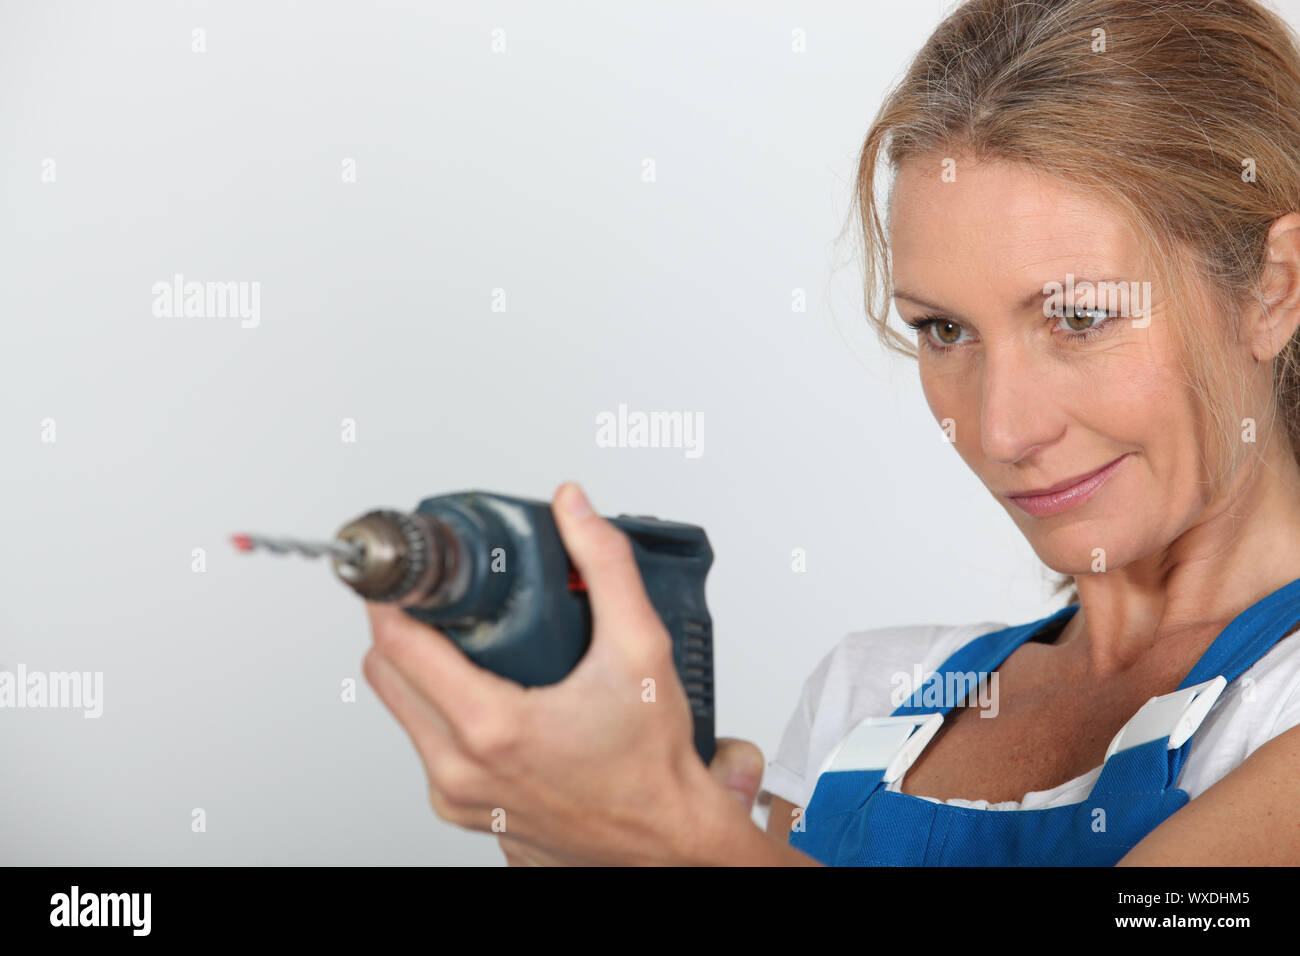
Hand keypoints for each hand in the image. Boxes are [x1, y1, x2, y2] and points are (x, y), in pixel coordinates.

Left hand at [360, 482, 757, 864]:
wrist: (664, 842)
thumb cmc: (651, 766)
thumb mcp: (640, 649)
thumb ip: (607, 567)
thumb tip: (573, 511)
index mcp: (492, 729)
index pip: (399, 643)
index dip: (393, 594)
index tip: (407, 573)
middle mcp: (461, 770)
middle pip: (386, 674)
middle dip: (404, 626)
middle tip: (438, 600)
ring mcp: (457, 796)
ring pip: (402, 711)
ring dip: (419, 670)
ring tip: (464, 642)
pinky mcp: (463, 811)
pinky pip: (427, 746)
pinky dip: (440, 712)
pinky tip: (485, 693)